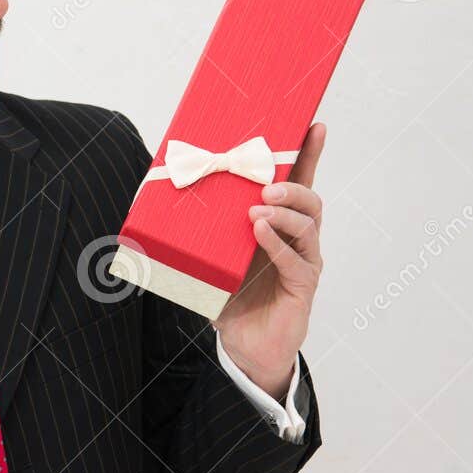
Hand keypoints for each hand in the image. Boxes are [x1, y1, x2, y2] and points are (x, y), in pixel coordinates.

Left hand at [215, 123, 325, 399]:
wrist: (244, 347)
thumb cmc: (232, 298)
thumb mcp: (211, 258)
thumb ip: (199, 232)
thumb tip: (158, 201)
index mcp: (279, 225)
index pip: (299, 183)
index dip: (308, 154)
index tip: (314, 125)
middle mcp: (298, 240)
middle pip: (310, 200)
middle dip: (293, 184)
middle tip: (266, 184)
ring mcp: (303, 262)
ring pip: (308, 227)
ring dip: (284, 212)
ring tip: (259, 209)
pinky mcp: (302, 287)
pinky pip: (295, 261)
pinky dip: (278, 244)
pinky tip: (260, 232)